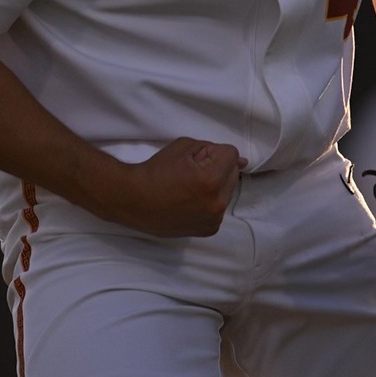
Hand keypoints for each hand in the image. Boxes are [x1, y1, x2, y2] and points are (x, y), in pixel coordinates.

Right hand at [87, 137, 245, 236]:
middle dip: (217, 169)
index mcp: (211, 181)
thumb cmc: (156, 170)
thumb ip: (214, 150)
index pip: (231, 154)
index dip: (213, 152)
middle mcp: (216, 204)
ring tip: (189, 189)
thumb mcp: (184, 147)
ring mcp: (213, 219)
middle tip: (191, 173)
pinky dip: (210, 201)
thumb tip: (241, 162)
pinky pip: (219, 207)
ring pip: (227, 191)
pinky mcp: (209, 229)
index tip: (194, 160)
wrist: (133, 200)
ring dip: (216, 186)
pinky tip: (190, 201)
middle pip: (232, 174)